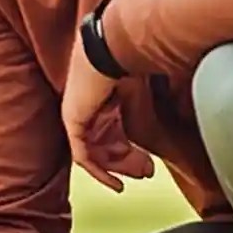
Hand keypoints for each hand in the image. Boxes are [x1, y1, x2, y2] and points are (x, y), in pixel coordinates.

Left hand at [61, 32, 154, 191]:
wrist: (112, 48)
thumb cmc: (127, 63)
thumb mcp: (138, 98)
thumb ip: (141, 118)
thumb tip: (160, 138)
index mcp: (102, 98)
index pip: (114, 131)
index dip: (131, 151)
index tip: (149, 165)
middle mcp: (87, 108)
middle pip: (104, 144)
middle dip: (127, 162)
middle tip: (146, 173)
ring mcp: (77, 116)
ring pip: (95, 153)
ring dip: (116, 169)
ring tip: (135, 178)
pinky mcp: (72, 122)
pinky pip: (82, 156)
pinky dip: (98, 172)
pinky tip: (114, 183)